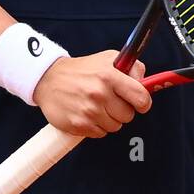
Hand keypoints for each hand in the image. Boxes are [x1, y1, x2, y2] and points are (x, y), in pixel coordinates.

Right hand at [33, 51, 151, 137]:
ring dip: (109, 119)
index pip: (141, 98)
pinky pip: (100, 134)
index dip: (144, 103)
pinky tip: (87, 114)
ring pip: (115, 126)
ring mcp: (89, 111)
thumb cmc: (81, 70)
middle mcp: (99, 93)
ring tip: (97, 106)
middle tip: (111, 101)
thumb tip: (145, 83)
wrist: (48, 79)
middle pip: (128, 116)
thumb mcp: (107, 59)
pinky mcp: (79, 125)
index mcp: (109, 75)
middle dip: (123, 110)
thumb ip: (131, 68)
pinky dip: (96, 126)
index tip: (140, 103)